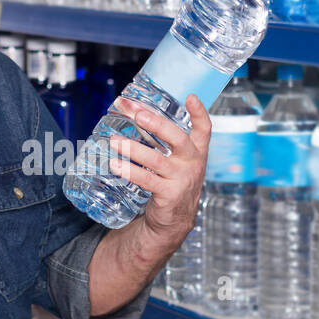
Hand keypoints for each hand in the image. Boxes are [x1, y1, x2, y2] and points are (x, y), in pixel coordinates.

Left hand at [107, 93, 210, 246]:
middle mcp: (192, 164)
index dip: (199, 113)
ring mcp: (181, 180)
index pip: (204, 129)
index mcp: (196, 152)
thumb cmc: (172, 182)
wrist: (174, 220)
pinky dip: (130, 171)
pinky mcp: (169, 195)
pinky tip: (115, 164)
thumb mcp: (177, 161)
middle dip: (157, 124)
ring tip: (114, 141)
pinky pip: (147, 180)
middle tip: (138, 115)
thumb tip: (132, 112)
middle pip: (179, 139)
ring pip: (157, 160)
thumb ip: (163, 140)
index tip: (191, 97)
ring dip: (133, 148)